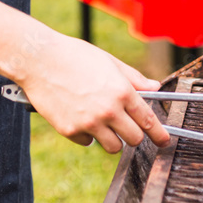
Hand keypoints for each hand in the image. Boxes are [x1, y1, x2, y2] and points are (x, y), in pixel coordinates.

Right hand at [18, 32, 170, 153]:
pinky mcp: (70, 131)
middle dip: (134, 134)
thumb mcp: (108, 61)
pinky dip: (87, 135)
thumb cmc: (73, 55)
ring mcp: (89, 123)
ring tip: (101, 121)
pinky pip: (88, 142)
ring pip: (113, 147)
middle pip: (134, 139)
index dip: (160, 133)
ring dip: (112, 138)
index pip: (148, 119)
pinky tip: (79, 116)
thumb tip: (155, 88)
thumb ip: (133, 77)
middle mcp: (108, 109)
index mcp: (121, 90)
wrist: (38, 60)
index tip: (164, 141)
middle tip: (126, 125)